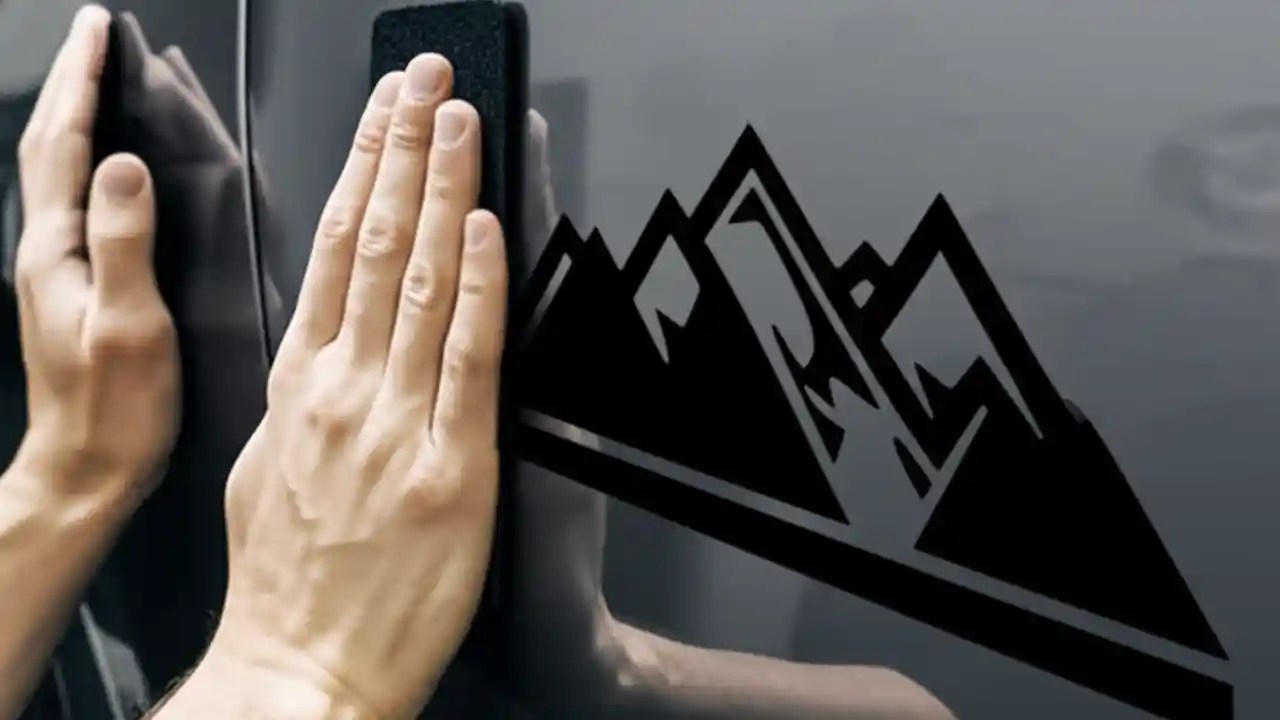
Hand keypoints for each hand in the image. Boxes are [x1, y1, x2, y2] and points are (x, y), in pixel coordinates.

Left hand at [12, 4, 176, 506]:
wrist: (86, 470)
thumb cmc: (114, 411)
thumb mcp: (128, 324)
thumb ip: (125, 241)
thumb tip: (124, 164)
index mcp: (56, 253)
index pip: (63, 145)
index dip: (82, 83)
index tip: (101, 32)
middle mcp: (45, 253)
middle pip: (50, 148)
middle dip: (73, 85)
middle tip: (98, 37)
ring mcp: (56, 271)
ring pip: (60, 173)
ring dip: (77, 117)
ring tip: (102, 80)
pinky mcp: (74, 289)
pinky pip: (79, 205)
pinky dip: (89, 162)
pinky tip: (111, 163)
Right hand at [209, 55, 505, 717]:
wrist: (301, 677)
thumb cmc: (287, 585)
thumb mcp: (270, 474)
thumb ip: (301, 406)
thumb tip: (320, 355)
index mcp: (300, 388)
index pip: (330, 252)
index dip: (359, 173)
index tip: (381, 116)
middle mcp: (342, 389)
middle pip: (371, 243)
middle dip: (401, 150)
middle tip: (422, 78)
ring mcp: (394, 423)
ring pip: (418, 280)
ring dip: (441, 189)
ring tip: (455, 116)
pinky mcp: (450, 468)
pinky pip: (467, 358)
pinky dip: (476, 285)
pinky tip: (484, 223)